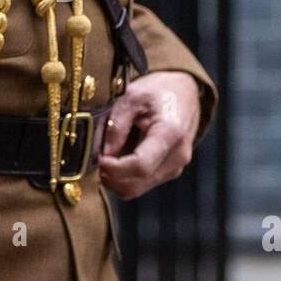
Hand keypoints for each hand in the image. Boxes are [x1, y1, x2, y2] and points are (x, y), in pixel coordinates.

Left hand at [97, 71, 201, 199]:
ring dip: (114, 178)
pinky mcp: (168, 172)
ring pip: (135, 189)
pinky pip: (140, 185)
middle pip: (135, 184)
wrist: (184, 93)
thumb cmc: (158, 91)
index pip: (140, 166)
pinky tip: (116, 158)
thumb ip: (116, 125)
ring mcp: (174, 168)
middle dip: (109, 175)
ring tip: (105, 155)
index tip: (98, 158)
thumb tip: (102, 153)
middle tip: (95, 157)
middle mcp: (177, 156)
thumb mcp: (132, 96)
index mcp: (170, 134)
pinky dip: (123, 177)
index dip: (114, 168)